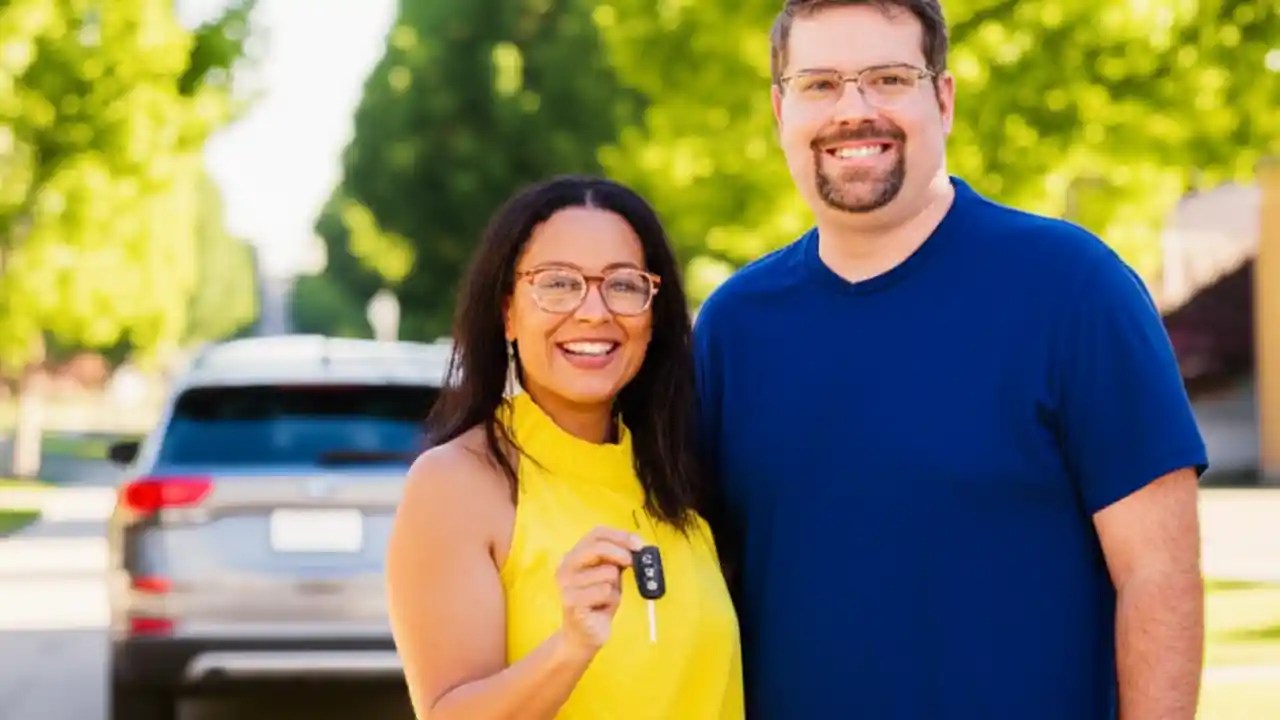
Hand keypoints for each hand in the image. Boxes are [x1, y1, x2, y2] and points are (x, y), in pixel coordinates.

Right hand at [555, 526, 643, 657]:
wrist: (583, 637)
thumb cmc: (598, 603)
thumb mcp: (610, 575)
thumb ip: (617, 559)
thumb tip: (638, 547)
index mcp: (573, 556)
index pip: (597, 533)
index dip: (621, 535)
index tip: (639, 544)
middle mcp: (565, 567)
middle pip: (598, 547)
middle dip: (621, 553)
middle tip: (633, 563)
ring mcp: (566, 585)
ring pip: (607, 573)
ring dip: (615, 587)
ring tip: (606, 598)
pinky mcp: (572, 603)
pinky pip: (605, 592)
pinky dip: (611, 601)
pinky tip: (601, 609)